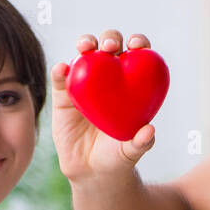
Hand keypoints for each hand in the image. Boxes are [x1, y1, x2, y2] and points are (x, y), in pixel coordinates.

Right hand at [51, 29, 157, 183]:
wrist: (90, 170)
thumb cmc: (116, 156)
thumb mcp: (131, 151)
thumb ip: (141, 143)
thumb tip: (149, 130)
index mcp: (130, 83)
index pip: (137, 55)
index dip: (138, 43)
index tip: (137, 46)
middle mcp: (107, 77)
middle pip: (109, 47)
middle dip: (110, 38)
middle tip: (109, 47)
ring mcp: (84, 83)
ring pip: (84, 54)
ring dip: (85, 43)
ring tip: (85, 47)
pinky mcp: (63, 94)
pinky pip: (60, 78)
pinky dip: (60, 70)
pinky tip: (62, 69)